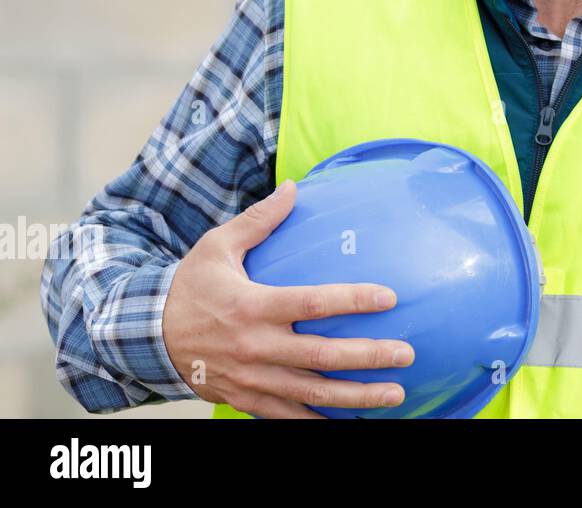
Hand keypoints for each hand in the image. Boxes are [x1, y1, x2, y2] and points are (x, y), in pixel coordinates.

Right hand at [161, 179, 414, 418]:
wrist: (145, 338)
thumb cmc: (189, 287)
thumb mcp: (217, 247)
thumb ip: (259, 220)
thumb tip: (293, 187)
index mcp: (253, 306)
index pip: (312, 304)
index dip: (353, 301)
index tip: (389, 298)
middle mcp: (256, 346)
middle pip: (322, 356)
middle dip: (369, 357)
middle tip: (407, 353)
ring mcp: (252, 378)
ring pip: (312, 393)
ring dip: (357, 398)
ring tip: (395, 394)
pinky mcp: (246, 399)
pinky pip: (288, 418)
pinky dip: (320, 422)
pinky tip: (351, 422)